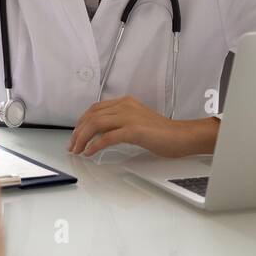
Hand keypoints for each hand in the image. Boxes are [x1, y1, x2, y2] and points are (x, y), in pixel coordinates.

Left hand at [68, 95, 186, 156]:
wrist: (182, 136)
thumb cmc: (163, 133)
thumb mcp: (136, 121)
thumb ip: (119, 123)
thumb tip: (100, 134)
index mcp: (125, 102)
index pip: (95, 109)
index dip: (81, 122)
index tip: (75, 134)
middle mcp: (125, 106)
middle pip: (92, 116)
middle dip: (78, 132)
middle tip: (72, 145)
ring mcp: (129, 117)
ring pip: (96, 124)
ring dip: (83, 138)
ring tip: (77, 150)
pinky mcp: (134, 130)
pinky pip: (107, 137)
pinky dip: (95, 145)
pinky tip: (90, 152)